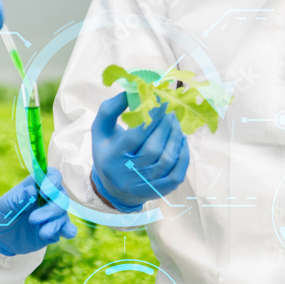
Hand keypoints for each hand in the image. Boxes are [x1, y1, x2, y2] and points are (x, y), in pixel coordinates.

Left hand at [0, 168, 76, 256]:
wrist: (1, 238)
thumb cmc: (2, 215)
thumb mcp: (4, 206)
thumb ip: (17, 199)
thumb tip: (32, 190)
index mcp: (35, 186)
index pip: (52, 175)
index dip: (53, 181)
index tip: (44, 192)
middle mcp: (47, 198)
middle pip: (61, 197)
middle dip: (50, 210)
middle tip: (32, 220)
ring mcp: (52, 214)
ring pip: (64, 214)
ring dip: (55, 224)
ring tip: (42, 233)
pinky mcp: (55, 229)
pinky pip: (68, 228)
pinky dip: (69, 230)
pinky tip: (66, 234)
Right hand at [90, 93, 189, 211]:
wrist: (113, 188)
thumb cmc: (108, 152)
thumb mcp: (101, 130)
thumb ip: (110, 109)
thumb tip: (131, 90)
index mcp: (110, 159)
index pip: (134, 137)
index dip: (151, 118)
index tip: (161, 103)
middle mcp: (126, 176)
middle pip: (152, 149)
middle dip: (165, 127)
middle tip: (171, 112)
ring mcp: (143, 186)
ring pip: (166, 161)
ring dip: (175, 138)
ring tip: (176, 123)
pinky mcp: (157, 192)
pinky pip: (176, 175)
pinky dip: (183, 156)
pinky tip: (182, 141)